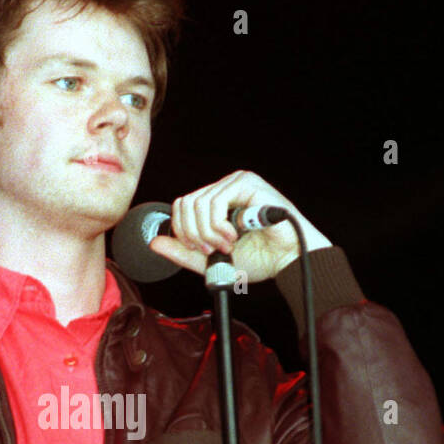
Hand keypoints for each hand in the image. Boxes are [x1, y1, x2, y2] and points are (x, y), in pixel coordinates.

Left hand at [147, 169, 332, 280]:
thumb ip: (183, 252)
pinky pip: (215, 202)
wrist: (289, 260)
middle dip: (195, 235)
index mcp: (216, 202)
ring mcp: (235, 183)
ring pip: (197, 205)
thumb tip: (154, 242)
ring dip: (209, 233)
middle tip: (214, 249)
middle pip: (185, 204)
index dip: (184, 232)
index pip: (182, 206)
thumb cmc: (260, 258)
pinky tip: (234, 235)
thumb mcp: (211, 260)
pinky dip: (219, 226)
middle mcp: (224, 188)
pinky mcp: (247, 183)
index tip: (201, 250)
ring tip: (228, 245)